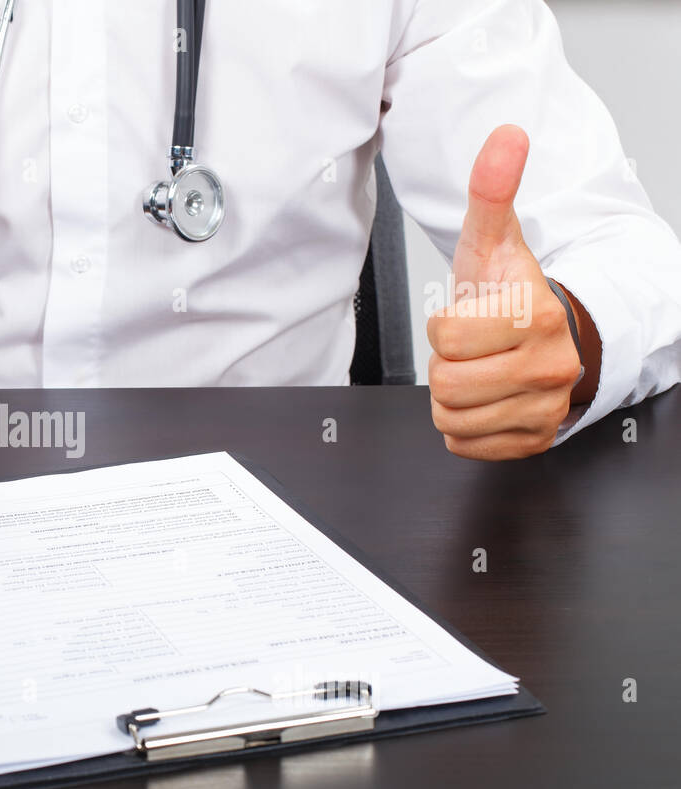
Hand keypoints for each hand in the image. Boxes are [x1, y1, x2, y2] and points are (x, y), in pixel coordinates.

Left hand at [427, 125, 596, 459]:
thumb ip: (492, 192)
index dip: (443, 325)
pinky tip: (484, 397)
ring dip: (450, 395)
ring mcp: (544, 407)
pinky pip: (464, 444)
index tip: (467, 316)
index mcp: (535, 316)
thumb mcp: (494, 242)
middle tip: (470, 347)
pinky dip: (462, 426)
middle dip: (444, 363)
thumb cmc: (511, 294)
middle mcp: (549, 366)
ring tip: (477, 369)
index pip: (445, 336)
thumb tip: (505, 138)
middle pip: (445, 382)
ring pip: (451, 417)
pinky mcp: (533, 440)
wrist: (552, 337)